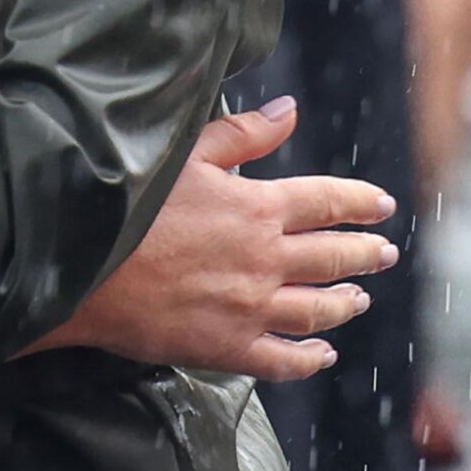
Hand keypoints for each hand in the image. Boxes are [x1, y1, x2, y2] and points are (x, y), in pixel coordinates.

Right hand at [35, 98, 398, 382]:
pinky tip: (323, 355)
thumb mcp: (184, 156)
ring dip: (345, 303)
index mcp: (258, 208)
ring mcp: (252, 308)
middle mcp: (266, 259)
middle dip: (365, 253)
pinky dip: (311, 358)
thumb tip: (289, 110)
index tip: (383, 205)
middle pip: (334, 257)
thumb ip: (242, 134)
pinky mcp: (229, 347)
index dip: (360, 202)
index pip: (327, 201)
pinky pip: (285, 359)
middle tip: (385, 253)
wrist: (84, 271)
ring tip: (359, 299)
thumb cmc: (128, 207)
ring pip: (318, 310)